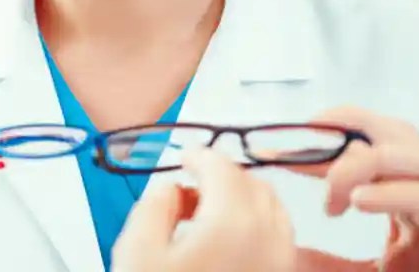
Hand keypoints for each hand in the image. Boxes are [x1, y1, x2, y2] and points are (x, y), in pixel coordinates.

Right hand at [111, 147, 294, 271]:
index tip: (184, 158)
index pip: (222, 167)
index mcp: (232, 223)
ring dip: (242, 200)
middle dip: (222, 177)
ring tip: (205, 217)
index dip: (199, 156)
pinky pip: (279, 239)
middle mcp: (268, 239)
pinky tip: (226, 243)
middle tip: (190, 187)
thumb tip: (170, 189)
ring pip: (271, 210)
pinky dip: (256, 226)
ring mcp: (282, 263)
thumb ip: (154, 204)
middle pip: (252, 184)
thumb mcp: (136, 252)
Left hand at [291, 106, 418, 271]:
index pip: (361, 139)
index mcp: (412, 177)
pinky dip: (392, 193)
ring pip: (402, 153)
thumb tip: (292, 242)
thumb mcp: (387, 258)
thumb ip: (346, 245)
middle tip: (290, 154)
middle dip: (332, 134)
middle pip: (381, 130)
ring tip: (329, 195)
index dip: (317, 139)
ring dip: (356, 166)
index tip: (272, 150)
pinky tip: (360, 201)